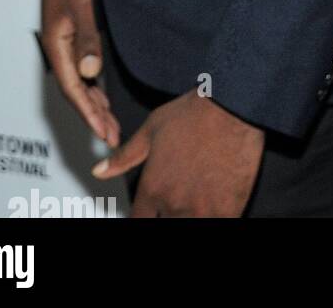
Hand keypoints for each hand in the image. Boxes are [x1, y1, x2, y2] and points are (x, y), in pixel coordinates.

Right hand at [39, 0, 120, 147]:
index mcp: (57, 44)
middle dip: (94, 115)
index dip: (90, 114)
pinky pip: (84, 64)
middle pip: (77, 90)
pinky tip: (104, 89)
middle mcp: (60, 46)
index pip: (74, 89)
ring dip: (95, 101)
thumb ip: (87, 39)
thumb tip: (90, 74)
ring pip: (81, 79)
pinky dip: (94, 82)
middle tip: (112, 137)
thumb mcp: (83, 5)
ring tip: (110, 122)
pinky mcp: (76, 29)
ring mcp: (67, 38)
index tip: (105, 134)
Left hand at [92, 89, 265, 216]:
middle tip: (178, 200)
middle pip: (165, 226)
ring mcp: (202, 210)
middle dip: (168, 215)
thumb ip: (124, 156)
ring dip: (190, 217)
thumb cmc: (194, 113)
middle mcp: (174, 205)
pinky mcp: (228, 209)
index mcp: (153, 189)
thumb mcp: (152, 129)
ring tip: (196, 202)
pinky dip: (217, 216)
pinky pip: (219, 224)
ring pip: (189, 227)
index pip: (139, 221)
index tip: (153, 212)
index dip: (143, 218)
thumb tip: (99, 171)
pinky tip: (216, 204)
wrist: (232, 106)